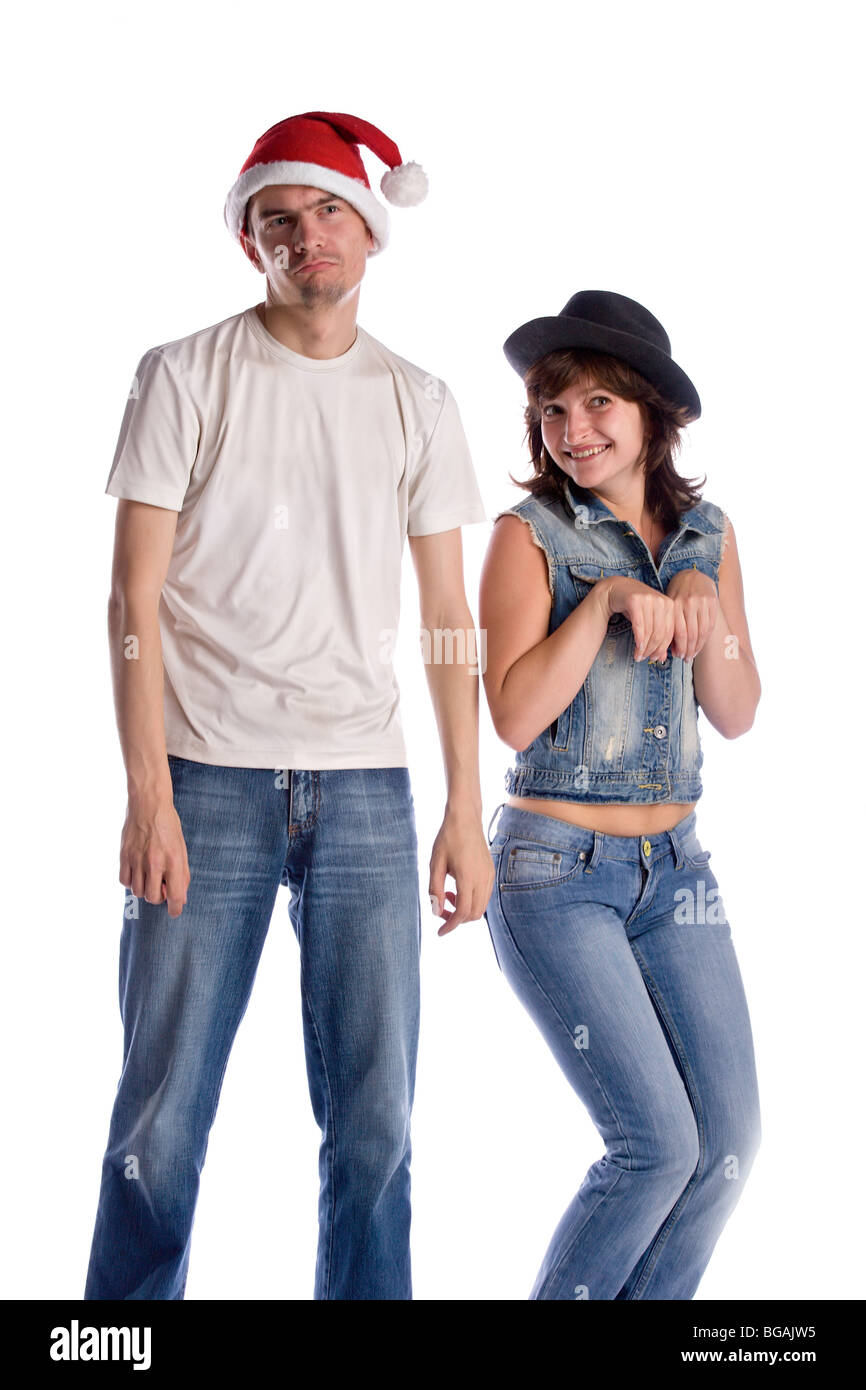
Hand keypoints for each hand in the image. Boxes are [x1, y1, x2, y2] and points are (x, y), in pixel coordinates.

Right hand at [119, 795, 189, 918]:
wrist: (148, 804)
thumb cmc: (168, 825)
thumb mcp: (181, 848)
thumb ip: (182, 873)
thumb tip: (181, 897)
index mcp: (173, 860)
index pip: (175, 895)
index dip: (175, 908)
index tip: (175, 911)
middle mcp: (154, 862)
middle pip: (153, 898)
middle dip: (159, 897)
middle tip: (161, 885)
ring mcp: (137, 859)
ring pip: (137, 892)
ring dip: (144, 889)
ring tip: (149, 875)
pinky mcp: (124, 855)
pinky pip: (124, 881)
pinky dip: (131, 882)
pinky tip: (137, 871)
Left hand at [428, 808, 494, 936]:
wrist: (465, 818)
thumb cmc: (447, 838)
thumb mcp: (435, 863)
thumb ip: (434, 889)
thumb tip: (436, 911)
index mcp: (468, 877)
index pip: (462, 912)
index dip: (450, 925)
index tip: (440, 932)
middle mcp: (483, 879)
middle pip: (474, 914)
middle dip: (457, 918)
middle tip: (441, 906)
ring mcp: (489, 876)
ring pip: (481, 907)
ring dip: (464, 909)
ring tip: (447, 893)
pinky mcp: (491, 872)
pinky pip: (484, 896)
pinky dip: (471, 900)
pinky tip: (458, 888)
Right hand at [599, 575, 677, 663]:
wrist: (615, 589)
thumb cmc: (634, 607)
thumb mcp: (649, 621)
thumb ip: (657, 636)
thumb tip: (661, 658)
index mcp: (670, 604)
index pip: (671, 632)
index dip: (664, 648)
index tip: (656, 659)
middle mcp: (661, 600)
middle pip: (661, 633)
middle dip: (653, 650)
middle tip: (646, 659)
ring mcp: (648, 599)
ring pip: (650, 631)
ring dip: (644, 648)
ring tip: (638, 656)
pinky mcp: (635, 600)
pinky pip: (639, 626)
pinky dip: (639, 640)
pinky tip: (637, 648)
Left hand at [664, 569, 718, 659]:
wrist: (693, 575)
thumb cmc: (677, 594)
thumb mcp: (669, 605)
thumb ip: (670, 625)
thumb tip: (672, 651)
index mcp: (675, 603)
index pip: (678, 631)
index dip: (679, 647)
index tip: (678, 656)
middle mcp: (689, 602)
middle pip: (691, 634)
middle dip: (688, 650)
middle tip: (686, 659)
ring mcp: (702, 602)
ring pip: (702, 631)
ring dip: (697, 647)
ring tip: (693, 655)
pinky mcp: (713, 602)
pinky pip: (710, 626)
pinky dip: (705, 639)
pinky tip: (700, 645)